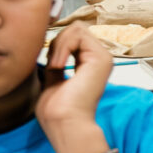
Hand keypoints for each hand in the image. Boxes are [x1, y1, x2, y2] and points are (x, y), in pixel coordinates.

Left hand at [36, 22, 111, 152]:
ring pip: (76, 29)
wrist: (65, 122)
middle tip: (52, 64)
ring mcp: (103, 57)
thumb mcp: (52, 78)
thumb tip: (49, 46)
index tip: (50, 64)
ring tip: (55, 66)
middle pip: (76, 29)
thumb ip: (55, 60)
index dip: (57, 44)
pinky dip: (62, 47)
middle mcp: (99, 58)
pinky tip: (59, 65)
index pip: (74, 37)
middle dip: (58, 41)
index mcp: (90, 63)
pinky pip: (78, 35)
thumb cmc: (57, 109)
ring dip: (59, 45)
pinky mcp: (101, 58)